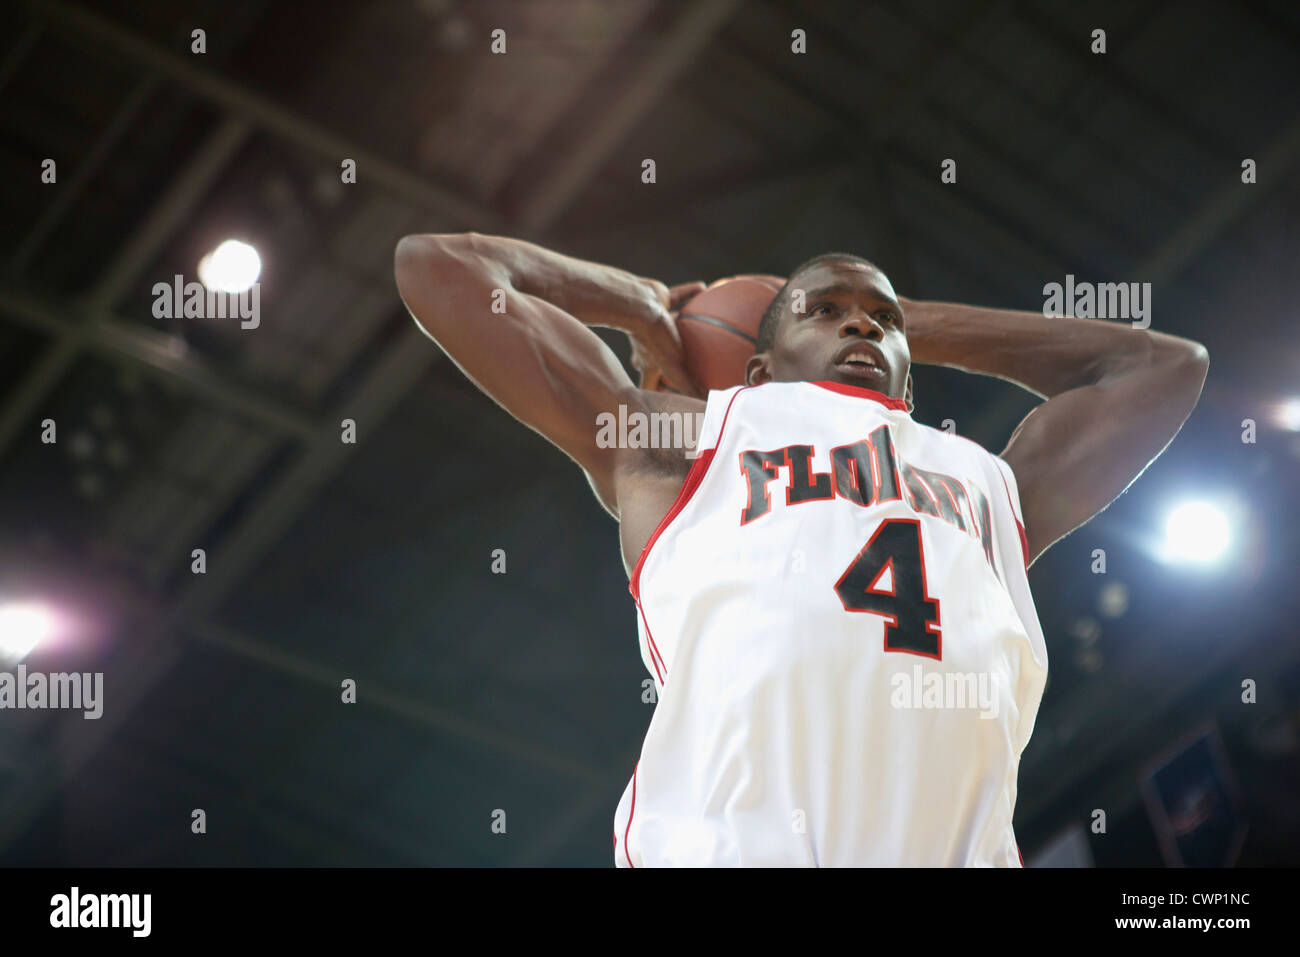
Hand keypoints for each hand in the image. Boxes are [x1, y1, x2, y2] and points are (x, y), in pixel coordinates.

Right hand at [630, 279, 706, 395]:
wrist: (638, 305)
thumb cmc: (653, 338)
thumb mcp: (673, 369)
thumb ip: (686, 386)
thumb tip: (704, 404)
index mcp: (649, 360)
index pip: (651, 382)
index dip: (656, 391)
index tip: (665, 398)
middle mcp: (649, 340)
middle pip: (659, 351)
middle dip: (669, 356)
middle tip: (683, 359)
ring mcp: (653, 320)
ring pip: (671, 322)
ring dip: (683, 323)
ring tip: (698, 325)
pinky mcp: (658, 299)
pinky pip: (678, 295)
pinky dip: (689, 292)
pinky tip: (703, 288)